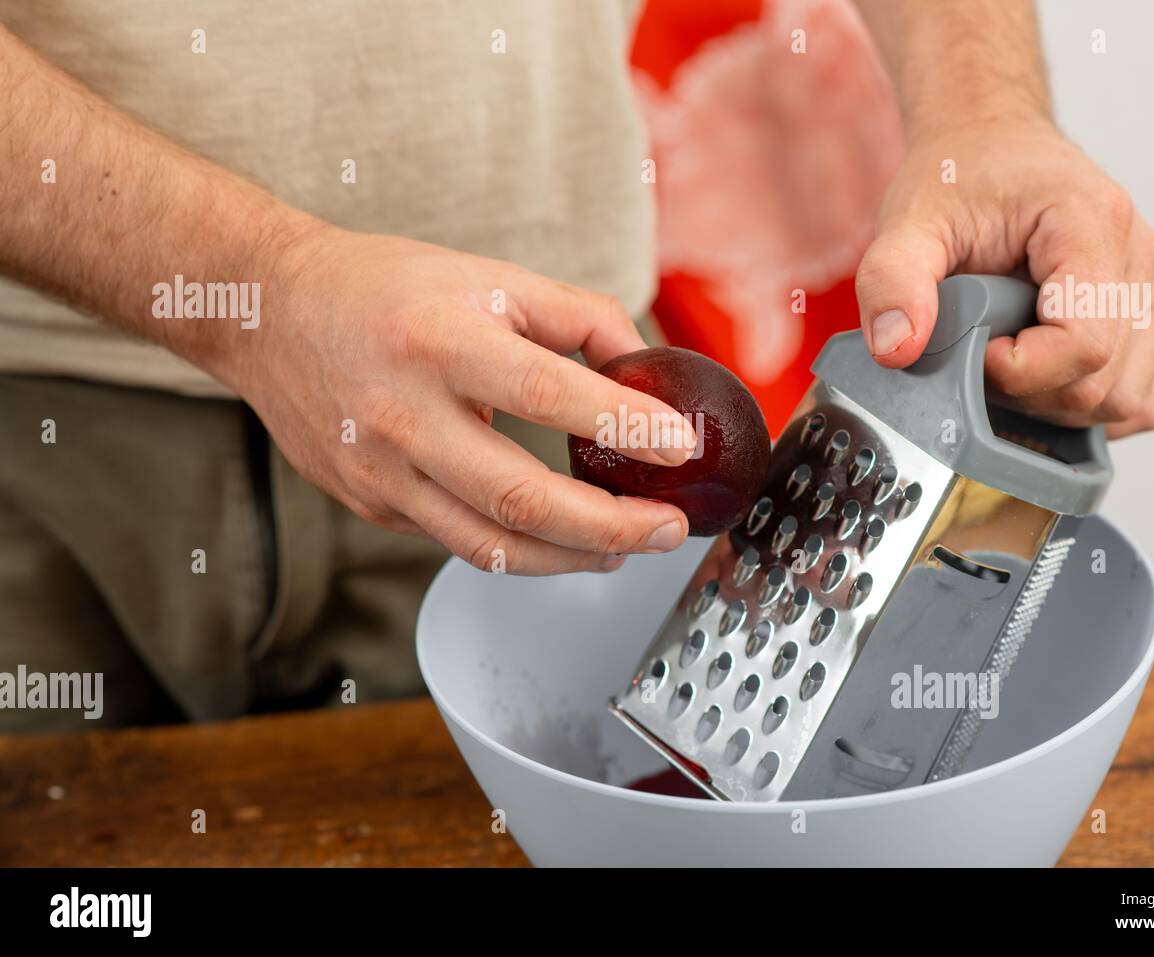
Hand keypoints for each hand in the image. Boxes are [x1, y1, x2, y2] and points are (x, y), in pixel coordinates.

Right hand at [225, 227, 694, 574]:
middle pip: (521, 498)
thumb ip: (576, 318)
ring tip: (625, 548)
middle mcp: (402, 414)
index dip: (620, 424)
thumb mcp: (486, 276)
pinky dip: (519, 547)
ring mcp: (380, 472)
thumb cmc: (383, 289)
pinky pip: (457, 539)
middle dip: (610, 527)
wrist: (266, 314)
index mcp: (437, 340)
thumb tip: (645, 370)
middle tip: (667, 529)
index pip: (545, 393)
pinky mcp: (369, 504)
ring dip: (571, 557)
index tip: (677, 445)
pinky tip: (559, 537)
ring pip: (490, 545)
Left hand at [854, 118, 1153, 437]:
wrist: (991, 143)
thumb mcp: (909, 220)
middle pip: (1103, 384)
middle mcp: (1139, 258)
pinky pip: (1141, 398)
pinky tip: (1042, 380)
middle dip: (1029, 392)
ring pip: (1127, 402)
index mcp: (1093, 224)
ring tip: (1009, 361)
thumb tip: (896, 349)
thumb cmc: (960, 176)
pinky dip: (1090, 409)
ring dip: (1058, 407)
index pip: (1084, 344)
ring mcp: (1149, 291)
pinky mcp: (1144, 318)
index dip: (1020, 371)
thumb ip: (892, 280)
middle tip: (980, 352)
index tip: (974, 348)